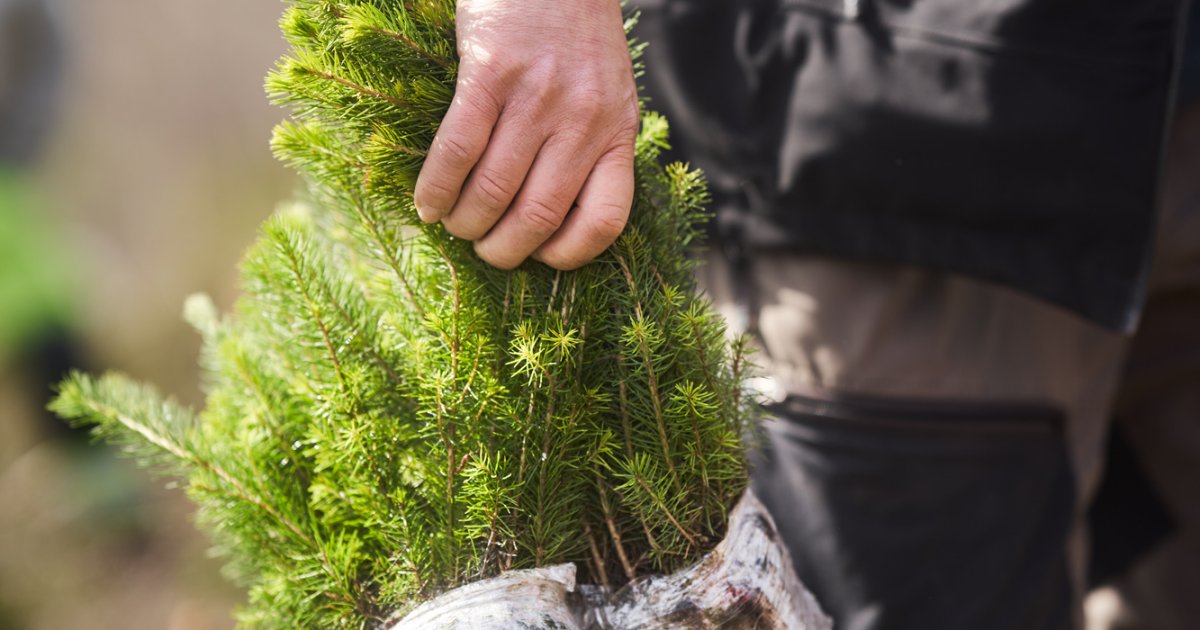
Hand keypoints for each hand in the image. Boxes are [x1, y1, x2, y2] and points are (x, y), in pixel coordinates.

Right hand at [414, 0, 637, 269]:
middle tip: (484, 249)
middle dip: (502, 250)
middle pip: (537, 217)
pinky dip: (436, 189)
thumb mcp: (607, 93)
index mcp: (616, 132)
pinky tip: (427, 204)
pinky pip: (457, 151)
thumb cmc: (576, 36)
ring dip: (465, 223)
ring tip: (453, 226)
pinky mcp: (489, 73)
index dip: (568, 254)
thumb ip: (592, 146)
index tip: (541, 258)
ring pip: (493, 190)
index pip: (605, 219)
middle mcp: (582, 120)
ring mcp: (536, 97)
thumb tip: (551, 217)